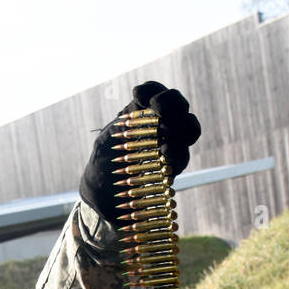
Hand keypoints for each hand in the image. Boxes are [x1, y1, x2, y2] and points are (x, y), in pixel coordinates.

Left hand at [79, 80, 201, 226]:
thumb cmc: (99, 166)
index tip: (140, 99)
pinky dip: (178, 158)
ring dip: (181, 133)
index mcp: (138, 113)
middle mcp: (157, 124)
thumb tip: (138, 118)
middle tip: (161, 115)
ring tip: (165, 149)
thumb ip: (122, 128)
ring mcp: (168, 143)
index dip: (151, 91)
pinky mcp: (172, 165)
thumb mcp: (104, 142)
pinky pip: (183, 156)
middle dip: (173, 106)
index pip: (152, 91)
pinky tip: (167, 164)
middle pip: (178, 104)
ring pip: (188, 128)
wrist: (102, 197)